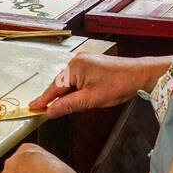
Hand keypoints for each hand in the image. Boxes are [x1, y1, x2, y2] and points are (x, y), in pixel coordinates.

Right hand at [30, 53, 160, 118]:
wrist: (140, 75)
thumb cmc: (119, 84)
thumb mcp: (90, 99)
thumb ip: (68, 105)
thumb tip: (51, 111)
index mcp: (75, 67)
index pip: (54, 87)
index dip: (44, 100)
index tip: (33, 107)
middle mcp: (78, 61)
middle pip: (61, 84)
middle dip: (60, 99)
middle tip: (50, 111)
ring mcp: (85, 61)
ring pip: (71, 83)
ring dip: (71, 95)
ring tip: (78, 105)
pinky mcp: (92, 65)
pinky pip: (79, 79)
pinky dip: (78, 90)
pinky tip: (84, 98)